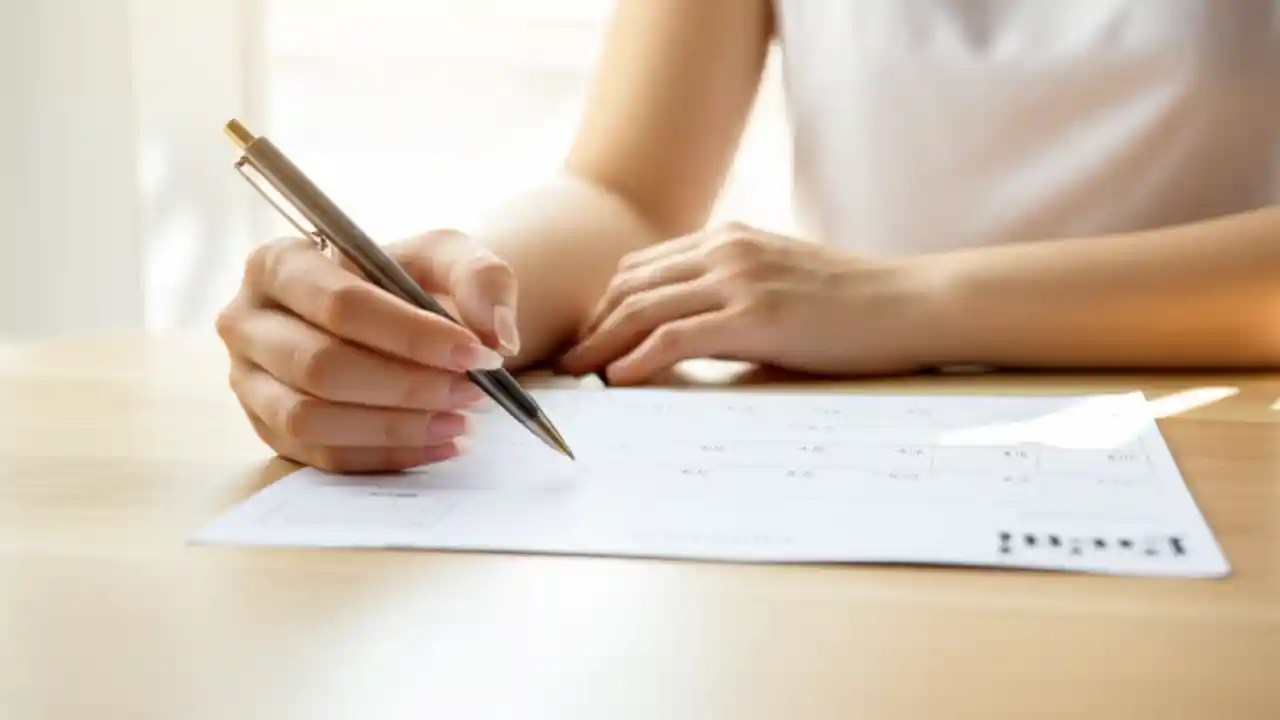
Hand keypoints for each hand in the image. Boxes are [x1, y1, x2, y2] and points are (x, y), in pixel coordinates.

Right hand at [216, 230, 521, 471]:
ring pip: (312, 419)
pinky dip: (388, 457)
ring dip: (395, 428)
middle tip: (473, 393)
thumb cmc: (411, 279)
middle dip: (406, 387)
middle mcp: (248, 323)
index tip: (475, 354)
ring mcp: (250, 382)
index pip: (341, 304)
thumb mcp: (449, 257)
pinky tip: (441, 445)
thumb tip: (497, 334)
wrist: (396, 316)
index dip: (411, 335)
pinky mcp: (270, 430)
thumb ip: (481, 278)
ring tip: (460, 422)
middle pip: (321, 367)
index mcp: (280, 264)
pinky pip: (322, 457)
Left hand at [558, 222, 930, 383]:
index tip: (591, 338)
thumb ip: (731, 297)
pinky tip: (618, 380)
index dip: (607, 305)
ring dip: (601, 344)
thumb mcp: (780, 284)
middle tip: (571, 361)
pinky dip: (637, 358)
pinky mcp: (754, 316)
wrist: (910, 303)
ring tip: (579, 375)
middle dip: (593, 326)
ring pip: (641, 308)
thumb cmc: (852, 304)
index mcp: (729, 239)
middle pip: (630, 285)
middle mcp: (725, 250)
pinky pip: (673, 336)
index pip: (644, 268)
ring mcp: (738, 279)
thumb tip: (686, 334)